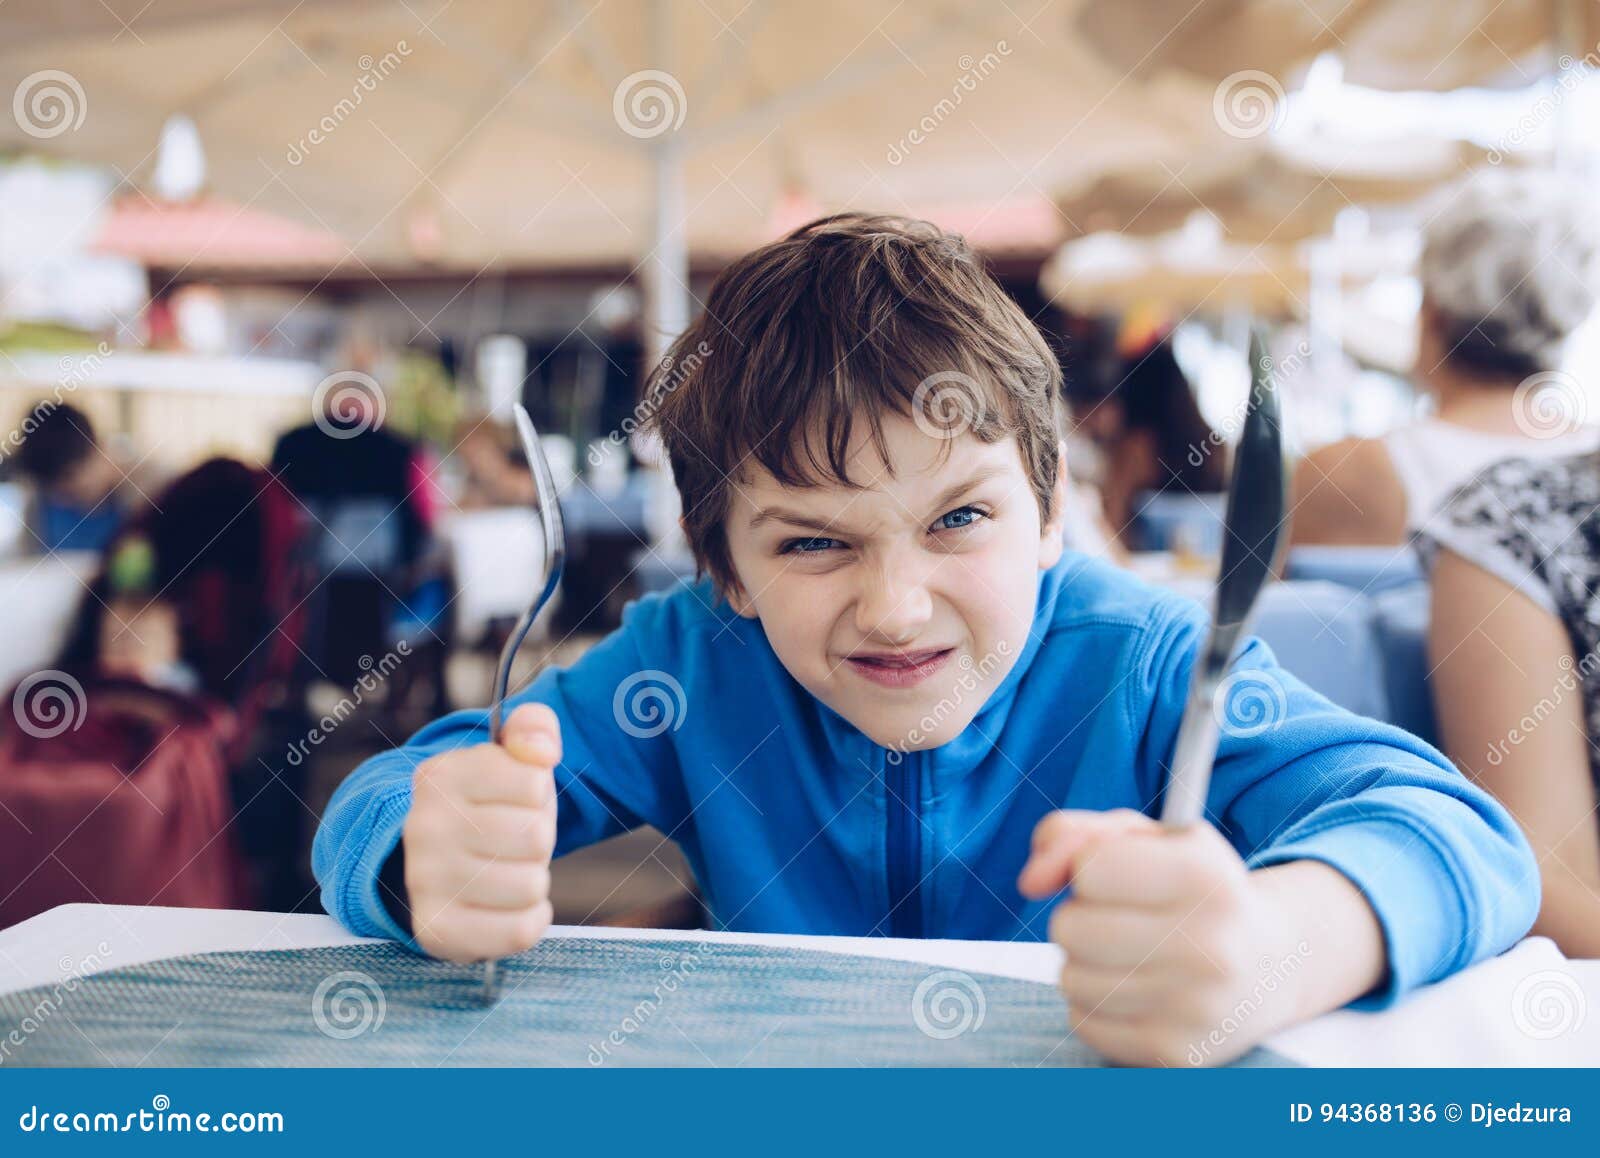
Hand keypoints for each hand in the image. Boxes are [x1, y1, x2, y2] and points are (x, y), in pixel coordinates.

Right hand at [402, 703, 559, 962]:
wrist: (443, 862)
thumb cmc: (492, 805)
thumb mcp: (511, 755)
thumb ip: (533, 727)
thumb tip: (541, 751)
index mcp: (440, 775)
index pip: (534, 783)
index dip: (537, 793)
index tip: (515, 797)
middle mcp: (423, 827)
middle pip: (535, 837)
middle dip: (538, 838)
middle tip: (512, 840)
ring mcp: (425, 881)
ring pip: (531, 884)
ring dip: (533, 878)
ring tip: (506, 870)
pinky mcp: (438, 930)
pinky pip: (520, 931)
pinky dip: (529, 919)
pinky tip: (509, 905)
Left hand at [1018, 808, 1298, 1066]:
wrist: (1271, 965)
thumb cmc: (1190, 888)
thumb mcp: (1148, 839)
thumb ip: (1074, 835)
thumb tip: (1028, 882)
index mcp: (1206, 877)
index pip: (1090, 867)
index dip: (1090, 866)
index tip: (1122, 874)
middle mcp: (1208, 946)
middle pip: (1070, 927)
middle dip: (1081, 916)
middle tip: (1121, 918)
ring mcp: (1196, 1009)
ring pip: (1069, 978)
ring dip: (1083, 962)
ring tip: (1131, 954)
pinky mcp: (1177, 1055)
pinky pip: (1083, 1022)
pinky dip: (1094, 1004)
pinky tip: (1136, 991)